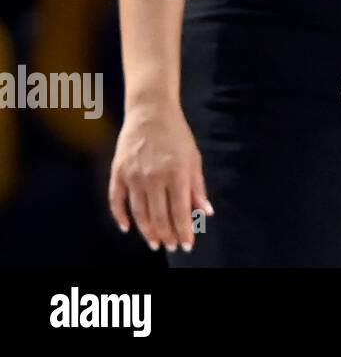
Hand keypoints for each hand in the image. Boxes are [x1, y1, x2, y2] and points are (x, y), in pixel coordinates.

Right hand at [108, 100, 212, 252]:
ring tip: (154, 243)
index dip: (184, 231)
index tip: (187, 245)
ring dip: (147, 231)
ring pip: (139, 212)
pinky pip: (116, 200)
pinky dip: (120, 216)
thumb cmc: (177, 135)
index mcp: (177, 173)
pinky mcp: (118, 172)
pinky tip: (128, 228)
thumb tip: (205, 212)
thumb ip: (198, 187)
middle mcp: (154, 177)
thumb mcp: (194, 158)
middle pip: (159, 216)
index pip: (181, 211)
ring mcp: (134, 176)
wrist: (151, 112)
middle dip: (166, 235)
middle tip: (170, 247)